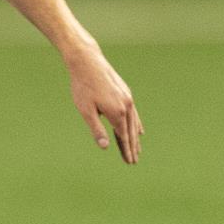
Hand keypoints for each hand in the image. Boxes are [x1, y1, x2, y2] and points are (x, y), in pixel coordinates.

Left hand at [66, 46, 142, 163]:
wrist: (88, 61)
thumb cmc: (83, 87)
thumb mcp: (86, 111)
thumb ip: (97, 129)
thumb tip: (105, 147)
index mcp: (117, 113)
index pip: (123, 137)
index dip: (126, 151)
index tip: (130, 162)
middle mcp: (126, 106)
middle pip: (131, 131)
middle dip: (132, 147)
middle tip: (133, 161)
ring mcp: (128, 98)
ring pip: (134, 123)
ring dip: (136, 137)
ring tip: (137, 149)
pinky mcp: (126, 93)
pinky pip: (134, 113)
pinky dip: (137, 124)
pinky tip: (140, 130)